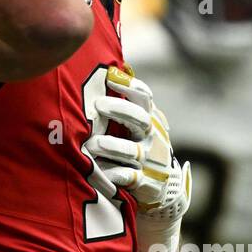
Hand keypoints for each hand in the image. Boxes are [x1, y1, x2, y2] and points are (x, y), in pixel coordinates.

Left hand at [86, 66, 190, 222]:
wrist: (159, 184)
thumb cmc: (135, 144)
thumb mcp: (134, 122)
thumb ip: (123, 101)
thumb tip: (110, 67)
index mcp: (149, 118)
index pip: (145, 97)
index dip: (130, 86)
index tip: (110, 77)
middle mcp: (152, 137)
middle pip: (140, 119)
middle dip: (120, 110)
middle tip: (98, 105)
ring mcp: (149, 160)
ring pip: (133, 150)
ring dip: (113, 146)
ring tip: (92, 144)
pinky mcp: (145, 182)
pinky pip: (131, 178)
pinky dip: (117, 174)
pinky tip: (103, 171)